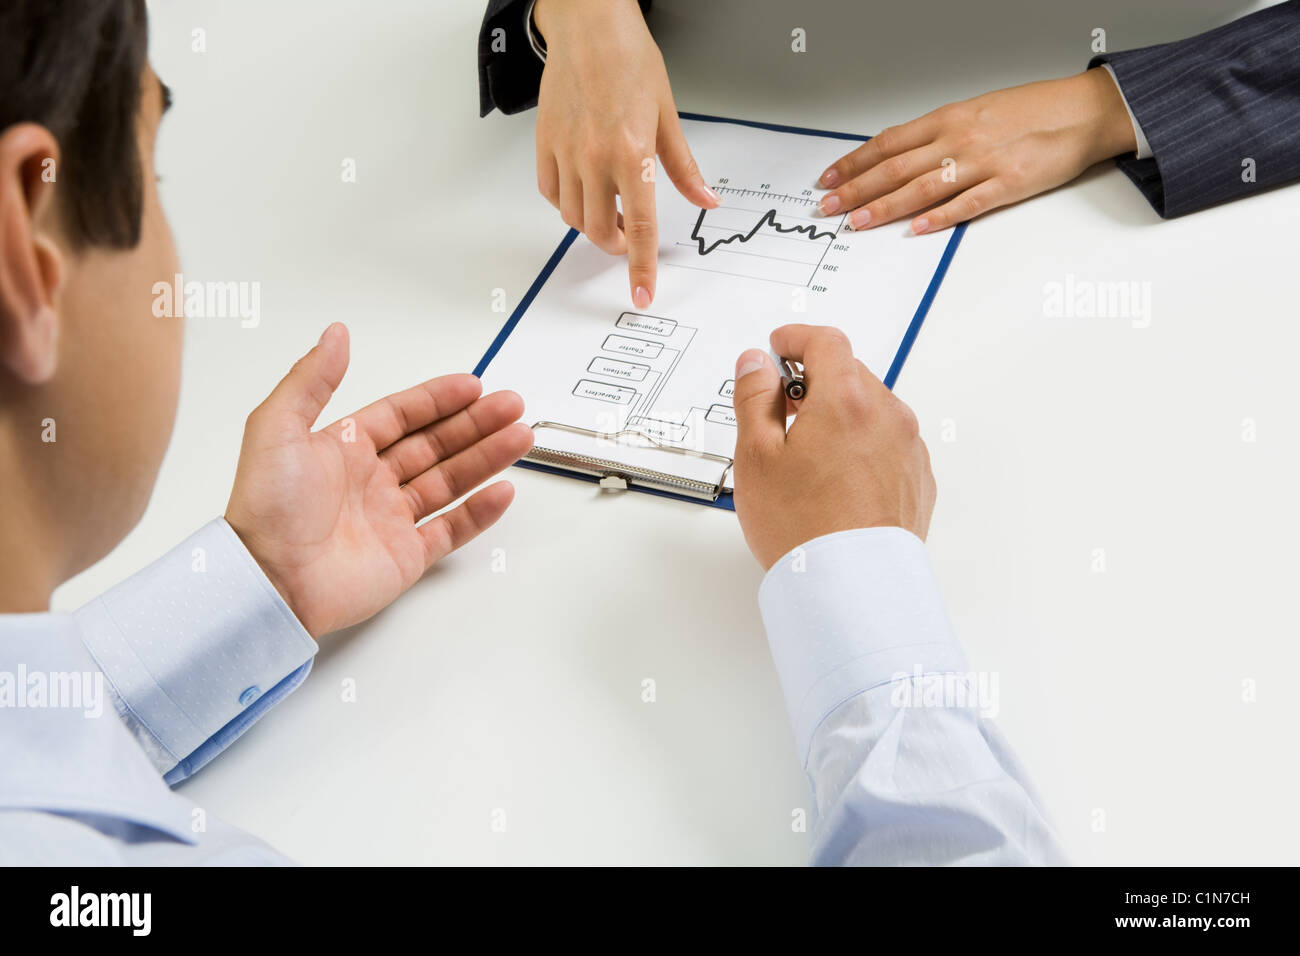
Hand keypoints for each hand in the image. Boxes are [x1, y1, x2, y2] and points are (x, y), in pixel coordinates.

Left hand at [225, 323, 533, 635]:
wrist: (270, 582)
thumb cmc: (267, 508)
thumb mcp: (277, 428)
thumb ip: (311, 379)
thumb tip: (335, 334)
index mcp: (343, 449)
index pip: (403, 415)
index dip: (439, 399)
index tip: (473, 385)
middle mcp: (371, 482)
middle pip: (436, 444)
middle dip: (476, 424)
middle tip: (511, 406)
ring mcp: (391, 520)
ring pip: (450, 482)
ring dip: (486, 458)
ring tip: (520, 438)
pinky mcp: (405, 557)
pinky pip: (452, 530)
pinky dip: (480, 512)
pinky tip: (502, 490)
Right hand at [533, 0, 719, 307]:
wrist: (589, 26)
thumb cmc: (630, 60)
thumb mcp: (668, 116)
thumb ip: (684, 167)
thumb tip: (706, 199)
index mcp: (633, 155)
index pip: (640, 228)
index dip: (641, 268)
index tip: (641, 294)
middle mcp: (596, 159)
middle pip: (599, 231)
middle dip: (616, 245)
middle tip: (629, 236)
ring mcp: (566, 153)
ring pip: (572, 217)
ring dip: (591, 225)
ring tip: (608, 209)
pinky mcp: (544, 144)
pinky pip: (551, 192)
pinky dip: (565, 202)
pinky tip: (582, 190)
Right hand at [730, 326, 935, 569]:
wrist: (852, 587)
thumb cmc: (803, 527)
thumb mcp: (755, 456)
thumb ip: (754, 398)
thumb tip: (756, 364)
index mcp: (846, 400)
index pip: (825, 342)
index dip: (796, 338)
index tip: (779, 347)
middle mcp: (888, 415)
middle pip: (850, 374)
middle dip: (815, 381)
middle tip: (782, 406)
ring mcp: (909, 448)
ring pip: (872, 410)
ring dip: (841, 414)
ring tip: (808, 453)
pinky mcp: (918, 480)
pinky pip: (889, 444)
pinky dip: (863, 446)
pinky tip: (836, 479)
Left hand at [815, 68, 1136, 234]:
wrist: (1083, 110)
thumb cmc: (1030, 111)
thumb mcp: (975, 111)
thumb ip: (938, 135)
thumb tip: (898, 156)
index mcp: (948, 119)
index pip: (887, 143)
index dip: (853, 162)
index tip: (828, 178)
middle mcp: (959, 139)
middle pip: (895, 168)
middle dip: (856, 189)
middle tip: (828, 208)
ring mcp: (983, 162)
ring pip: (922, 187)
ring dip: (885, 207)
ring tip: (858, 223)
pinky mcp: (1009, 184)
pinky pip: (967, 204)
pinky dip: (939, 218)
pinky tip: (915, 229)